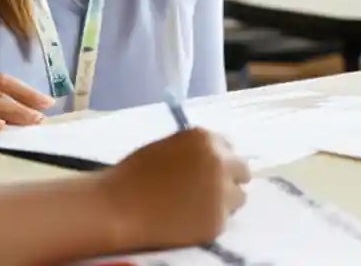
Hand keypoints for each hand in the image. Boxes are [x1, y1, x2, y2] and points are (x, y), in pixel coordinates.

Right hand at [98, 129, 250, 250]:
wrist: (118, 206)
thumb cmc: (133, 174)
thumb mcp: (168, 149)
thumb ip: (195, 152)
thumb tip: (212, 160)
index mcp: (205, 139)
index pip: (228, 147)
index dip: (218, 160)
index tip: (207, 170)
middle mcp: (219, 163)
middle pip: (242, 171)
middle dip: (229, 179)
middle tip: (209, 191)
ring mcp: (221, 193)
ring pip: (238, 198)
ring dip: (224, 201)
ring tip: (195, 207)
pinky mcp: (217, 222)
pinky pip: (223, 220)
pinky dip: (209, 221)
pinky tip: (186, 221)